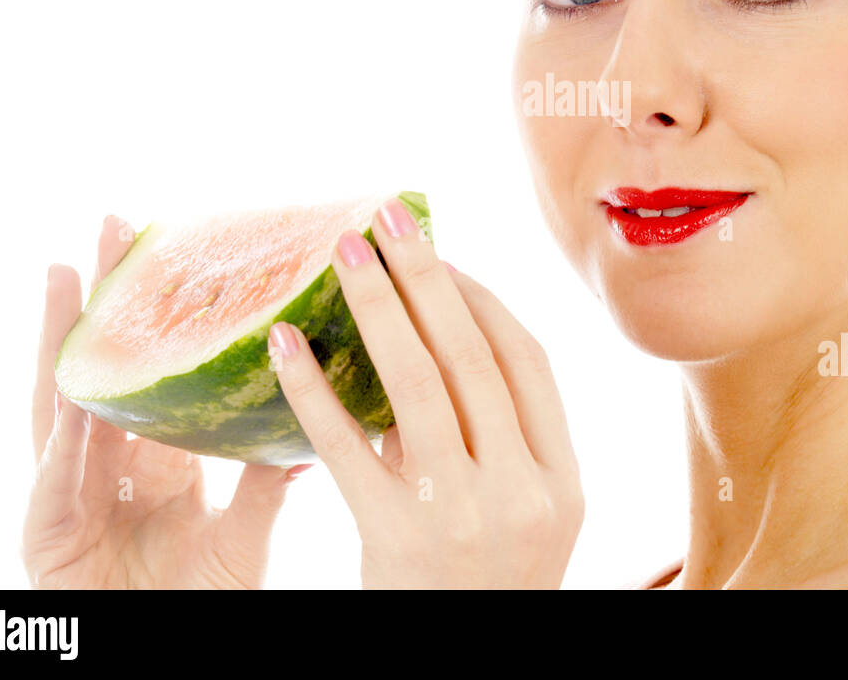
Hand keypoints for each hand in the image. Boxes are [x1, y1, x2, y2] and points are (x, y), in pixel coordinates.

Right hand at [23, 215, 303, 588]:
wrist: (158, 653)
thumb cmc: (196, 602)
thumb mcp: (241, 536)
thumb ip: (268, 485)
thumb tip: (318, 428)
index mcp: (157, 455)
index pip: (156, 370)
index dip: (161, 316)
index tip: (180, 250)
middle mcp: (110, 459)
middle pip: (105, 363)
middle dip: (107, 297)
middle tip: (117, 223)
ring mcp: (71, 487)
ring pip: (64, 397)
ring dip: (65, 336)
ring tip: (68, 270)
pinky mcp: (46, 527)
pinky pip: (59, 472)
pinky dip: (67, 429)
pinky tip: (75, 381)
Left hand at [269, 197, 583, 588]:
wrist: (461, 674)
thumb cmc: (479, 587)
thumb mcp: (517, 517)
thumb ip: (491, 441)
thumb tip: (415, 341)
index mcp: (563, 480)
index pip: (527, 361)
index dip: (481, 296)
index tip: (438, 249)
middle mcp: (526, 492)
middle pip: (473, 358)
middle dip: (427, 277)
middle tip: (385, 215)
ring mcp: (466, 517)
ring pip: (420, 387)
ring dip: (377, 308)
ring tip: (340, 251)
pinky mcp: (398, 542)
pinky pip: (350, 449)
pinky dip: (315, 390)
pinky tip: (284, 344)